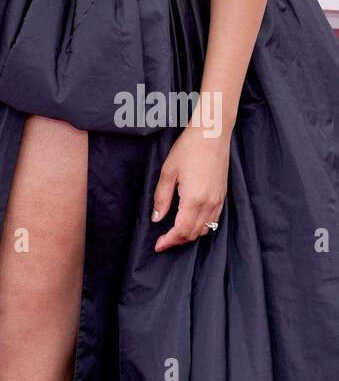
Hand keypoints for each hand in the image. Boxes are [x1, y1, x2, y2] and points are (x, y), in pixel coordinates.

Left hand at [151, 122, 229, 251]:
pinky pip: (214, 220)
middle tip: (163, 241)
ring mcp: (218, 200)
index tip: (158, 246)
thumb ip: (162, 198)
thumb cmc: (188, 148)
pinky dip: (202, 227)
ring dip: (189, 235)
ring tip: (174, 233)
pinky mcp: (223, 195)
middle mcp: (209, 203)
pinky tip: (191, 222)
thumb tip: (157, 218)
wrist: (212, 134)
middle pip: (193, 233)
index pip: (181, 231)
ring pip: (205, 229)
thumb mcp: (168, 172)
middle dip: (177, 241)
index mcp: (194, 199)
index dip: (169, 241)